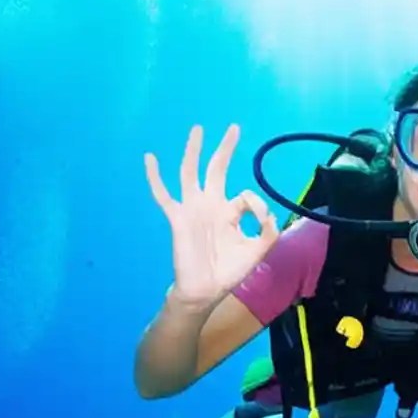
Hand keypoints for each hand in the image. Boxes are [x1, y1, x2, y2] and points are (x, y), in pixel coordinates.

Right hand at [144, 124, 278, 308]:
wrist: (206, 290)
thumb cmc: (230, 271)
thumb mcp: (258, 251)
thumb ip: (268, 231)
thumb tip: (268, 212)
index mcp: (230, 212)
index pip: (245, 195)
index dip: (256, 204)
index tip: (261, 219)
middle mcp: (211, 205)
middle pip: (216, 169)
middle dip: (225, 149)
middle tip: (234, 127)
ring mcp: (192, 209)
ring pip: (190, 172)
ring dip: (193, 151)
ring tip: (198, 129)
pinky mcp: (178, 218)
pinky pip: (163, 194)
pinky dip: (155, 176)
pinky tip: (150, 158)